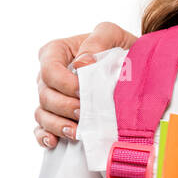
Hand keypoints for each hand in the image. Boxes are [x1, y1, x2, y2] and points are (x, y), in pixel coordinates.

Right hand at [35, 21, 138, 148]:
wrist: (136, 69)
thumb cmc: (120, 49)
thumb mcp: (114, 35)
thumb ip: (98, 40)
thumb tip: (82, 64)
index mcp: (57, 53)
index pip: (49, 69)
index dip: (63, 83)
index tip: (83, 91)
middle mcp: (50, 76)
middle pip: (45, 95)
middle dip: (64, 106)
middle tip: (84, 113)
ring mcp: (52, 98)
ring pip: (42, 114)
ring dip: (57, 125)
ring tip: (76, 132)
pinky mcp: (57, 116)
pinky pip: (41, 129)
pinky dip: (45, 136)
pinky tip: (55, 142)